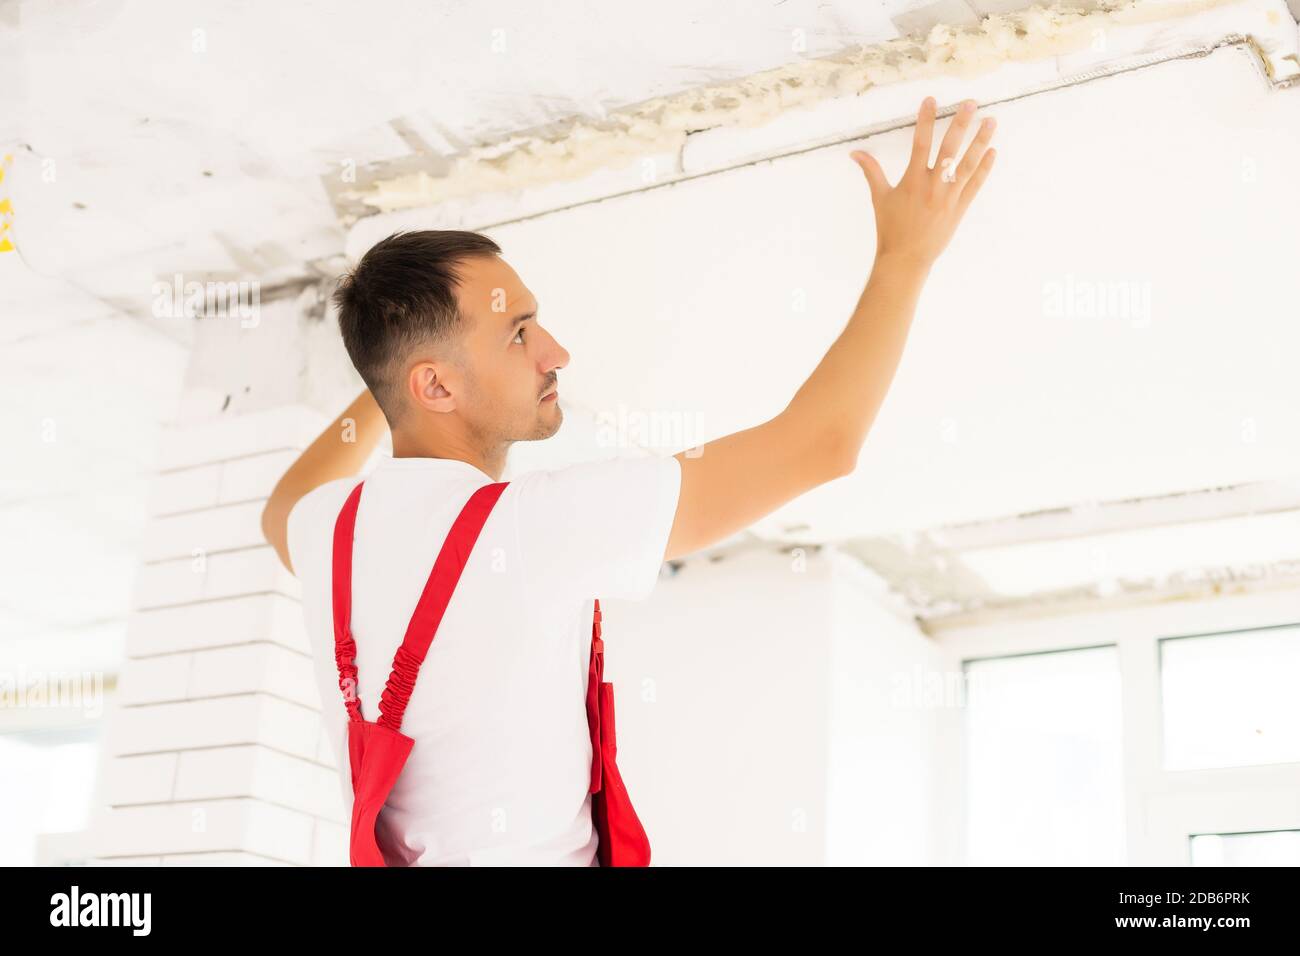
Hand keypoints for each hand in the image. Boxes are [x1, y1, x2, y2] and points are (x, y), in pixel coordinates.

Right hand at [850, 97, 996, 269]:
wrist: (906, 258)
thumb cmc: (890, 228)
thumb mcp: (880, 197)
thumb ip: (871, 171)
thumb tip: (855, 153)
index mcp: (912, 180)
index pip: (920, 143)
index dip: (925, 120)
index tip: (931, 100)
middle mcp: (933, 186)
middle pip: (949, 148)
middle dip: (960, 124)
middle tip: (971, 103)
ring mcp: (949, 197)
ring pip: (967, 164)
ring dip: (980, 141)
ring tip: (991, 121)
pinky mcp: (960, 208)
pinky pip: (974, 184)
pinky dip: (984, 168)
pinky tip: (992, 151)